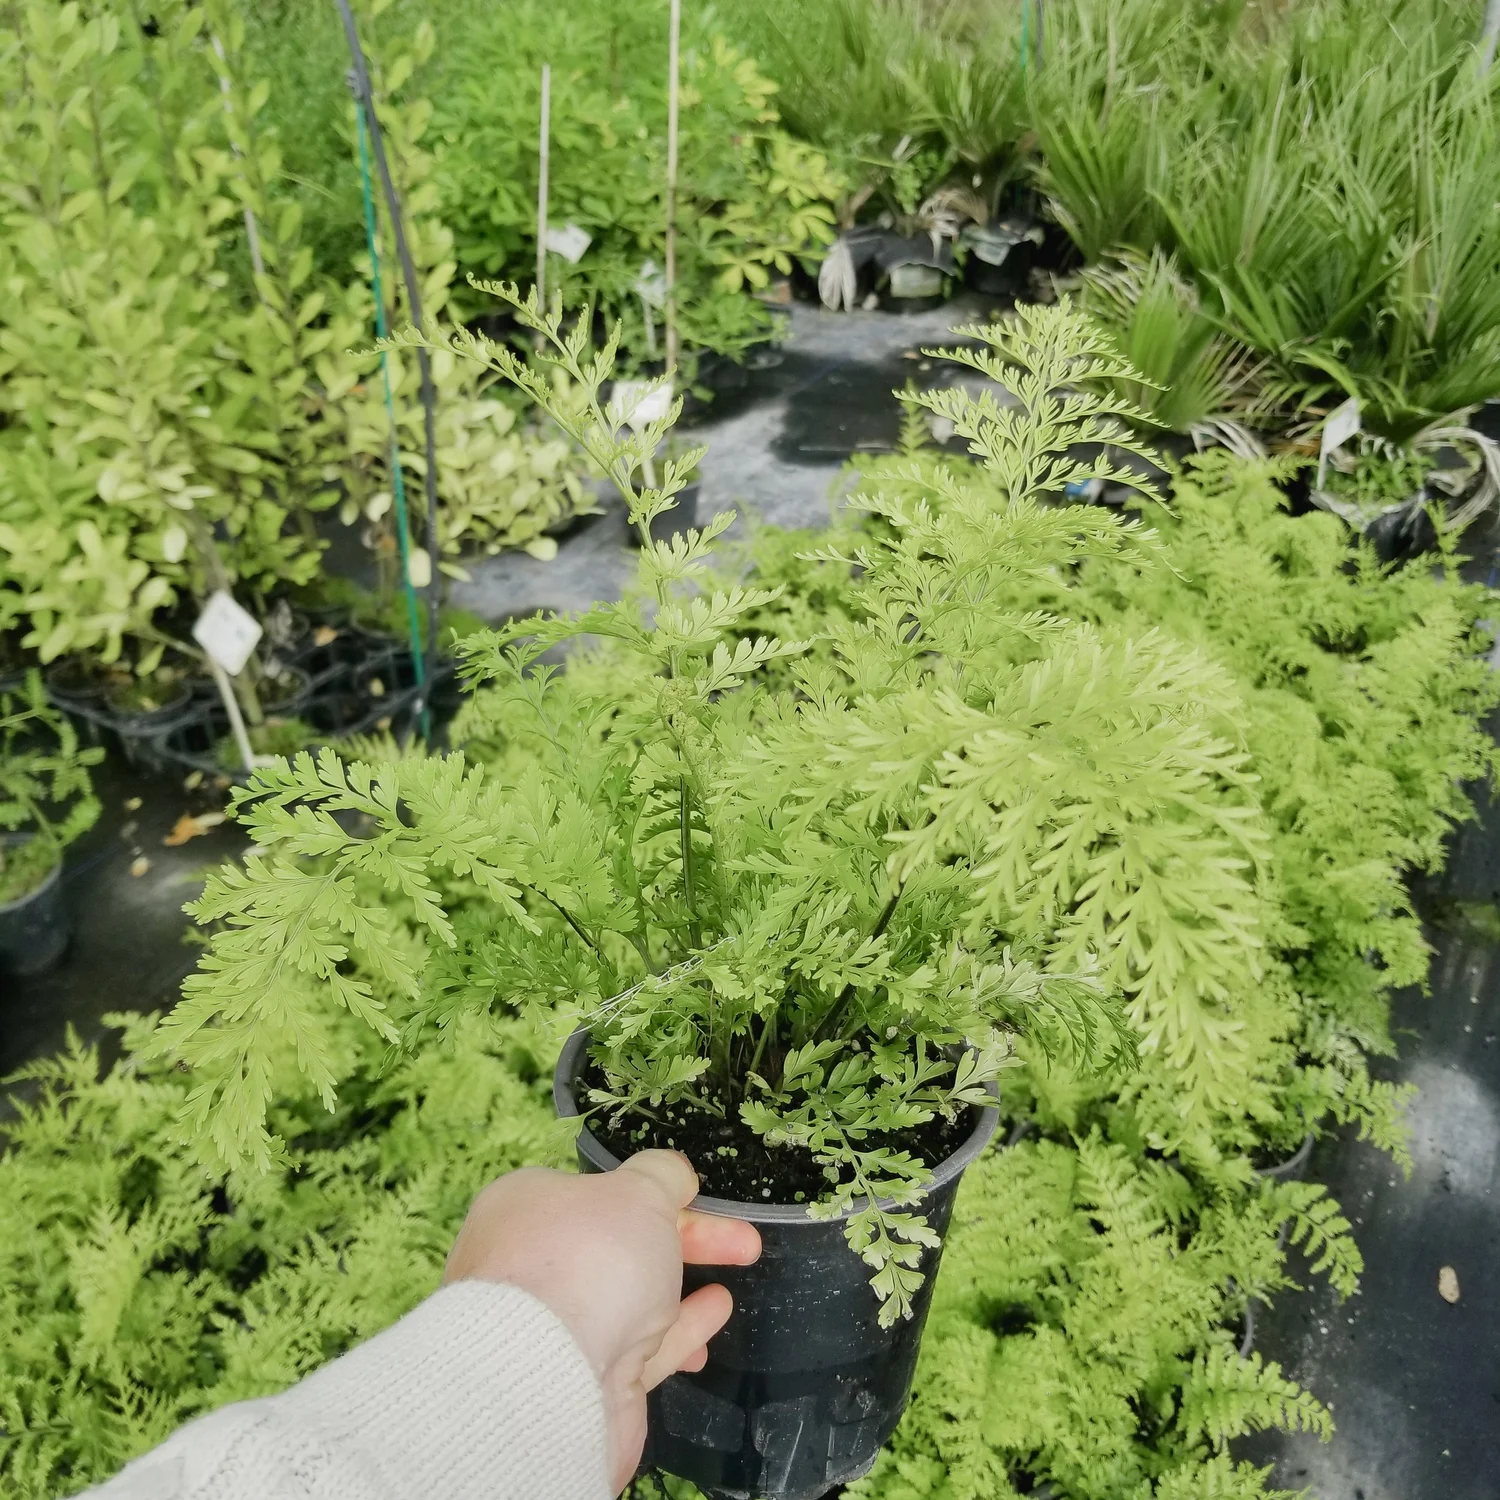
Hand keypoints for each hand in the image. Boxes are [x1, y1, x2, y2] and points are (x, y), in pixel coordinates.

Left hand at [443, 1152, 760, 1492]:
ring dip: (681, 1293)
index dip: (655, 1194)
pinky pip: (639, 1348)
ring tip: (728, 1290)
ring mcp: (552, 1329)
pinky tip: (716, 1314)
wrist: (551, 1378)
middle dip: (687, 1242)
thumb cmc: (590, 1259)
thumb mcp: (640, 1191)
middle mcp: (531, 1267)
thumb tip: (673, 1175)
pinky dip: (680, 1331)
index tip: (697, 1197)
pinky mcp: (580, 1381)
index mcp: (527, 1208)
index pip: (597, 1193)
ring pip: (630, 1301)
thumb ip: (663, 1176)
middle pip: (621, 1247)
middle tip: (745, 1242)